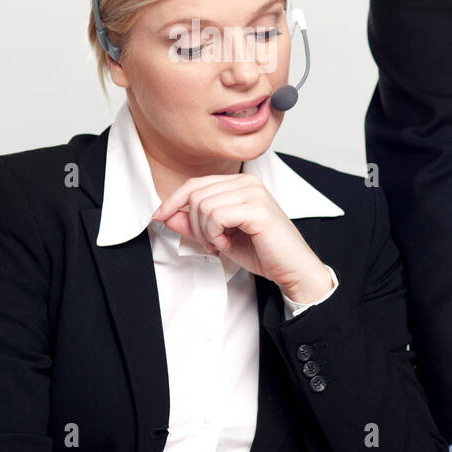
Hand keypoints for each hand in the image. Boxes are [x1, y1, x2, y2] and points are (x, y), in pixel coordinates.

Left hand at [151, 173, 332, 301]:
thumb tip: (166, 214)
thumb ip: (193, 224)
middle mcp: (247, 182)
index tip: (159, 216)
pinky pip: (216, 216)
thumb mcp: (218, 236)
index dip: (173, 200)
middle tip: (211, 242)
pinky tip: (228, 243)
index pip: (195, 183)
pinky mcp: (257, 209)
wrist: (292, 269)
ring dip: (205, 232)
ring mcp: (253, 193)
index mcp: (239, 182)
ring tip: (222, 243)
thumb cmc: (260, 251)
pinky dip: (215, 235)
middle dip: (194, 225)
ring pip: (203, 205)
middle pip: (195, 195)